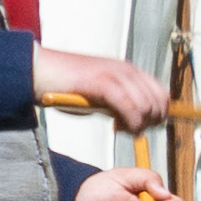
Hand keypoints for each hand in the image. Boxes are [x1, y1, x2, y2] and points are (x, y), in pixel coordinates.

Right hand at [34, 49, 165, 133]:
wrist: (38, 71)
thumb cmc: (65, 85)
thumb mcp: (100, 94)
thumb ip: (121, 103)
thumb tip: (139, 122)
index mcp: (129, 70)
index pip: (161, 94)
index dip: (158, 114)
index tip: (143, 126)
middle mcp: (126, 70)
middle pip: (158, 102)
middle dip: (150, 122)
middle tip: (132, 131)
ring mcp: (115, 74)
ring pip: (146, 106)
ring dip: (139, 124)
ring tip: (123, 130)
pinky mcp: (102, 83)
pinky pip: (130, 107)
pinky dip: (131, 123)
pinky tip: (120, 129)